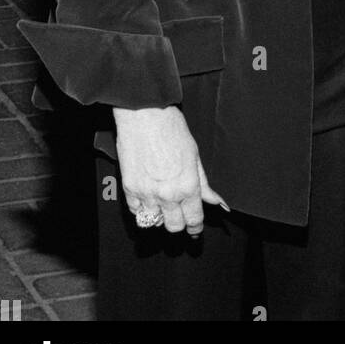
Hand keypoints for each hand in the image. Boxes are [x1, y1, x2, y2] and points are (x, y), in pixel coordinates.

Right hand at [114, 105, 228, 235]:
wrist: (145, 114)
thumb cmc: (172, 128)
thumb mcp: (194, 155)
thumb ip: (203, 182)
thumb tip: (216, 201)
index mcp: (188, 186)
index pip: (193, 219)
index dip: (195, 227)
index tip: (195, 229)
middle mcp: (168, 194)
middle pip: (174, 226)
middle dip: (179, 223)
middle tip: (180, 215)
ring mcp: (146, 193)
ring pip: (153, 223)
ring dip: (159, 217)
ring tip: (162, 204)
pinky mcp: (129, 189)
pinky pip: (136, 212)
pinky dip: (142, 209)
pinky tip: (148, 198)